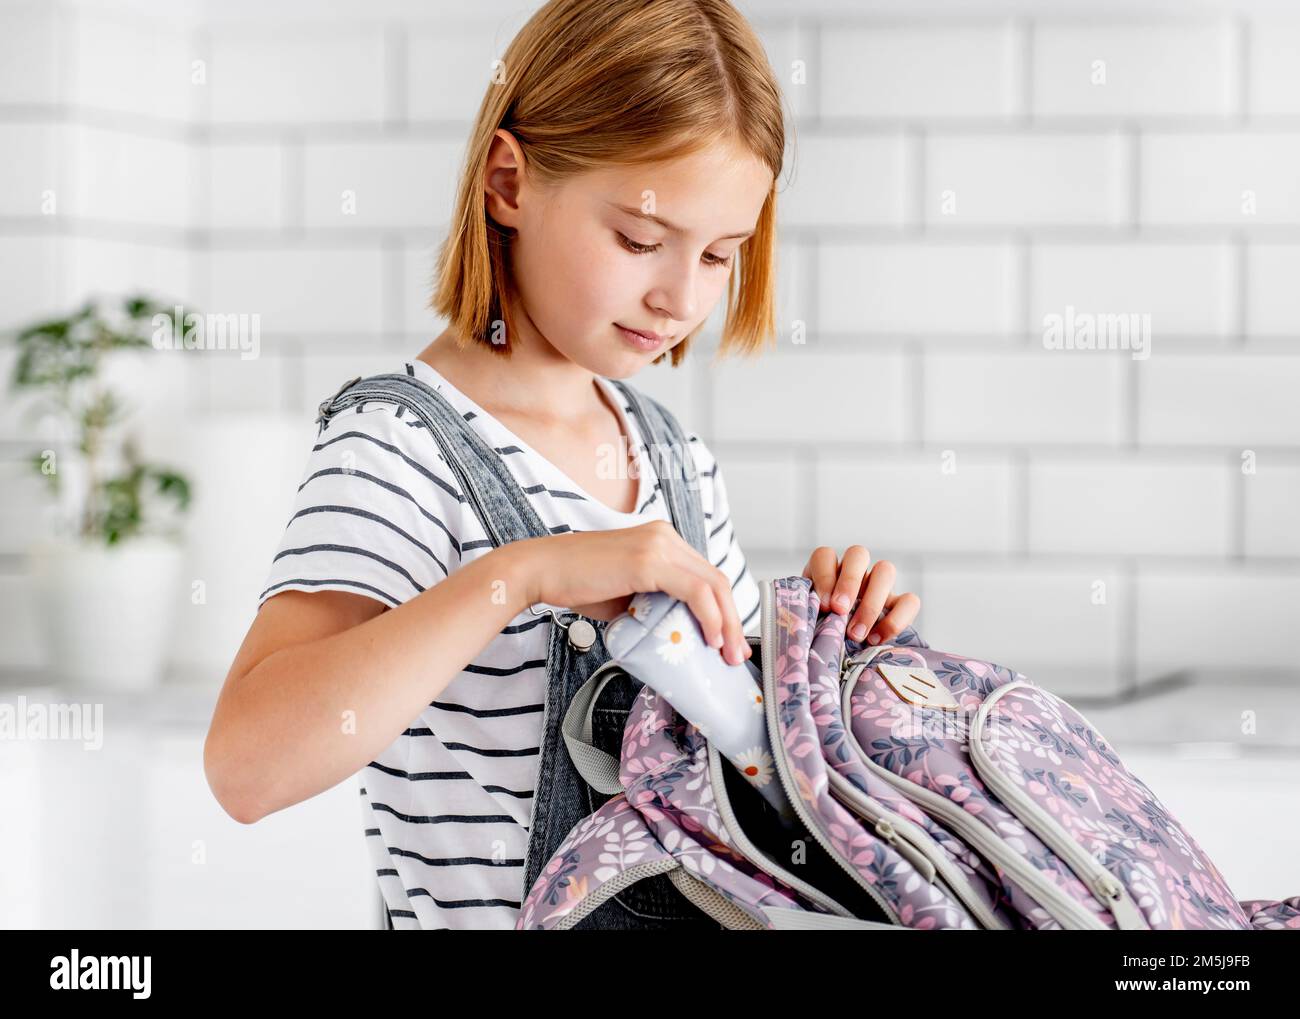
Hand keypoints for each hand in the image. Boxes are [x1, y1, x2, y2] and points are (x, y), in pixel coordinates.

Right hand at [510, 520, 751, 666]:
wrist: (541, 570)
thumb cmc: (576, 583)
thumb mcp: (625, 594)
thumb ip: (651, 604)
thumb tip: (672, 634)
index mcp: (663, 540)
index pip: (706, 575)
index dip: (724, 609)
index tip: (729, 641)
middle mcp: (666, 536)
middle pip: (716, 579)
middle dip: (733, 620)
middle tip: (737, 655)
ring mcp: (659, 545)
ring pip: (713, 584)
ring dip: (727, 623)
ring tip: (728, 654)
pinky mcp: (648, 560)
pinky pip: (694, 590)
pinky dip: (709, 616)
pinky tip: (712, 637)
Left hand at [801, 545, 919, 645]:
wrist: (834, 653)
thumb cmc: (816, 632)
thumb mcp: (807, 619)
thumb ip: (805, 613)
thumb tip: (802, 618)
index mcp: (826, 570)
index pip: (825, 555)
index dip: (824, 575)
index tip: (823, 604)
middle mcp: (854, 572)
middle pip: (858, 554)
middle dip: (849, 582)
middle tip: (839, 611)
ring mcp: (878, 586)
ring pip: (886, 570)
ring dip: (871, 602)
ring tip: (856, 634)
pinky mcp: (898, 605)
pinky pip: (910, 601)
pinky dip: (896, 620)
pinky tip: (876, 639)